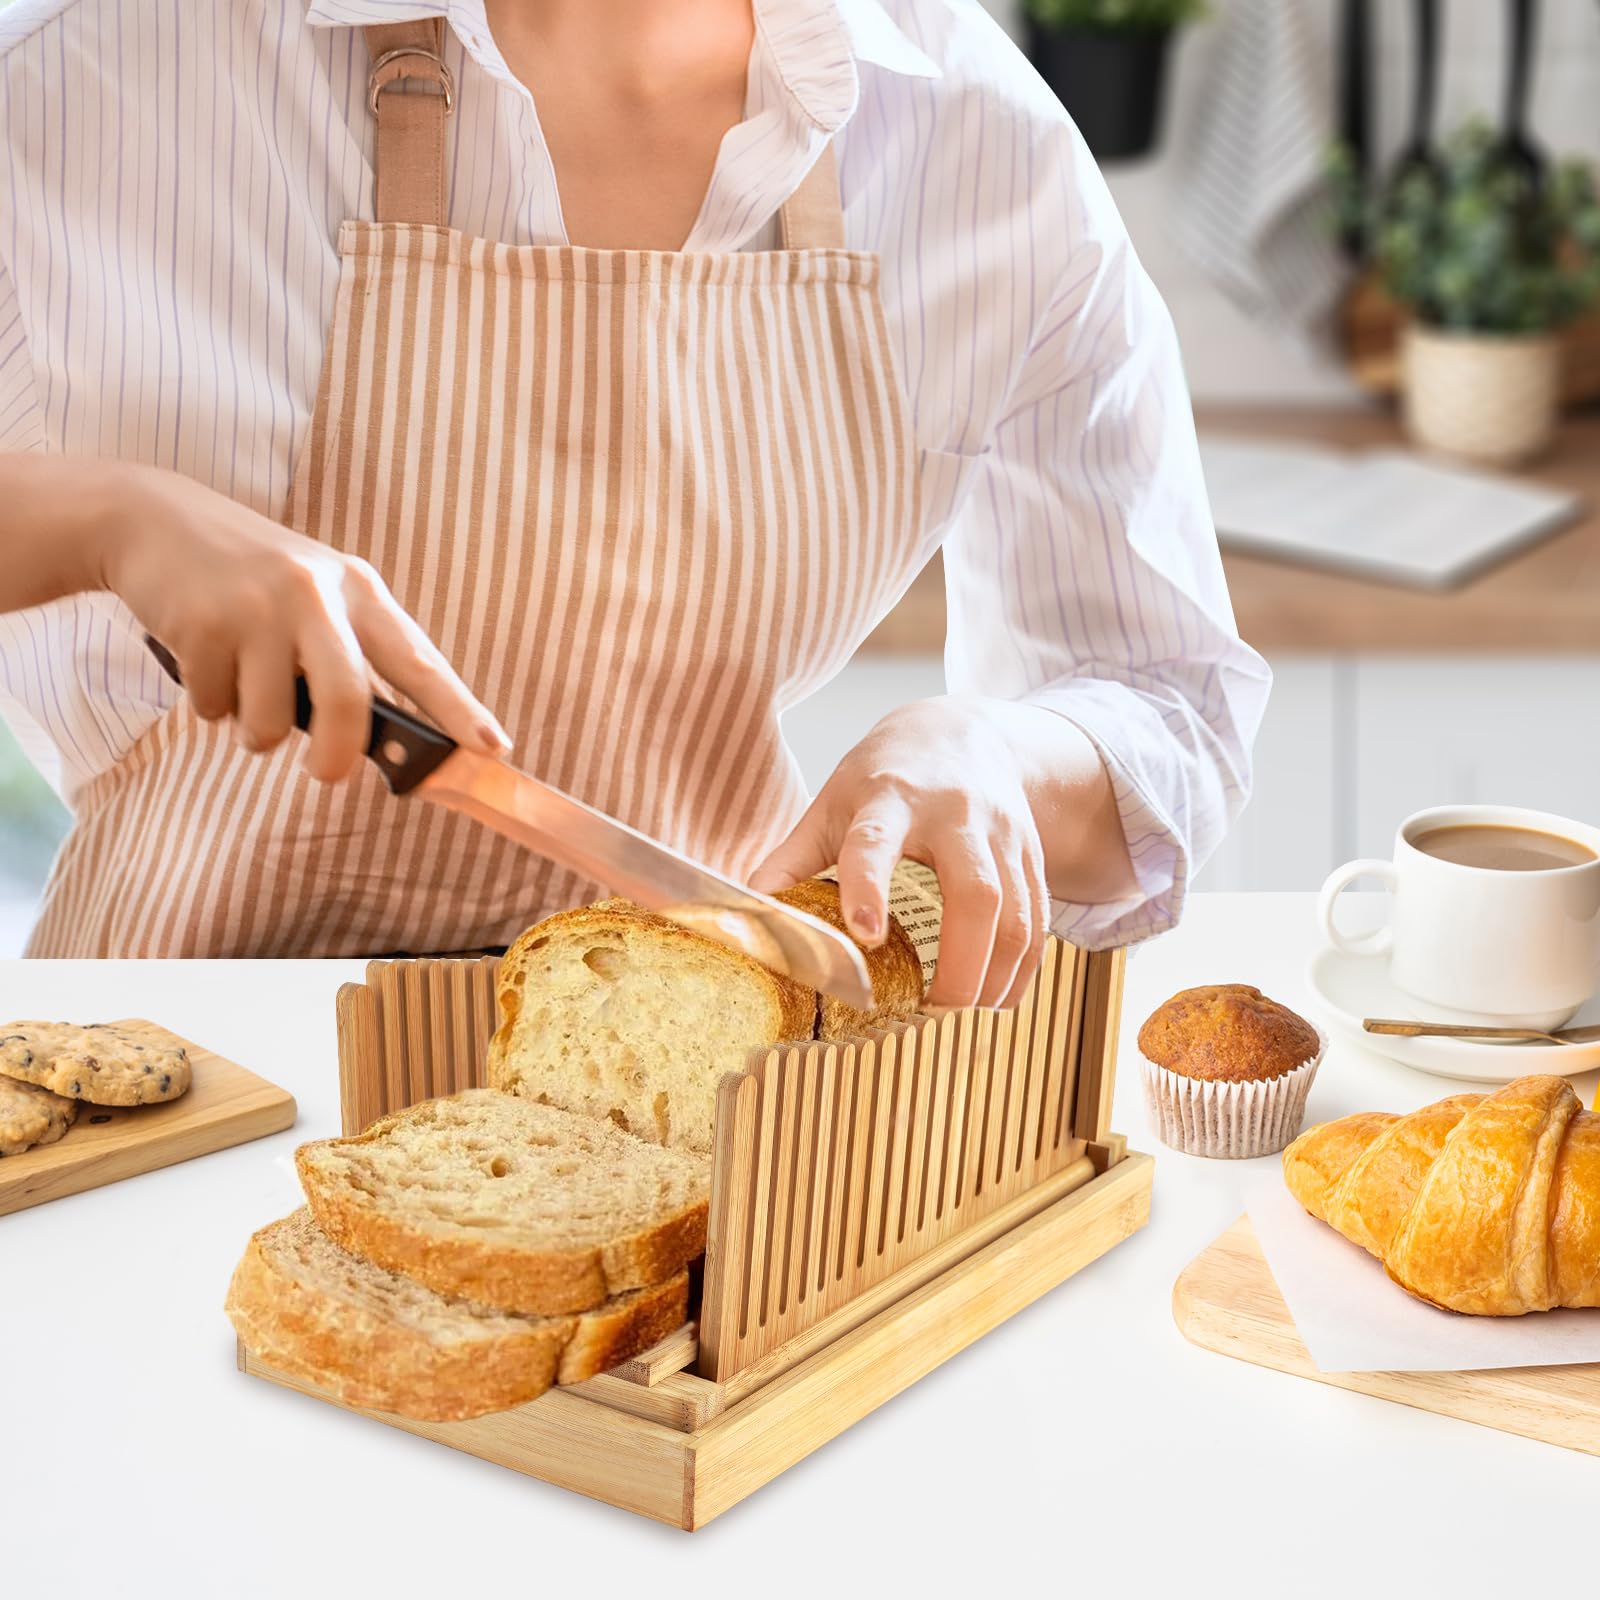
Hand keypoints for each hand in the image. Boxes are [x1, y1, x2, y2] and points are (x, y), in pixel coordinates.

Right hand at [92, 463, 509, 781]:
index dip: (459, 709)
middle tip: (326, 774)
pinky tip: (202, 658)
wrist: (153, 521)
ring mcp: (257, 607)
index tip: (494, 747)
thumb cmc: (249, 576)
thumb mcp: (314, 594)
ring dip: (253, 730)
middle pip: (347, 701)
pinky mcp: (202, 624)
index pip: (419, 660)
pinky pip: (215, 707)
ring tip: (240, 687)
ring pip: (269, 721)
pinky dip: (210, 704)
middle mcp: (315, 594)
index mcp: (358, 589)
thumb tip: (384, 739)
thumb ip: (350, 653)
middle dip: (337, 753)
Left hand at [750, 696, 1050, 1010]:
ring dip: (997, 973)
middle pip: (975, 891)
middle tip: (935, 1008)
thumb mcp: (832, 803)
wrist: (962, 732)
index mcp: (892, 799)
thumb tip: (750, 914)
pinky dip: (1023, 966)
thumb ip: (792, 859)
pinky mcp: (1031, 852)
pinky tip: (998, 995)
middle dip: (963, 960)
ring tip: (964, 1011)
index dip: (870, 887)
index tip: (866, 935)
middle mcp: (956, 814)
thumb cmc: (886, 775)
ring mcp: (1002, 833)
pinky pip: (1038, 918)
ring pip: (1017, 912)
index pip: (877, 842)